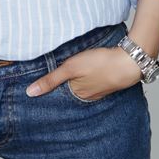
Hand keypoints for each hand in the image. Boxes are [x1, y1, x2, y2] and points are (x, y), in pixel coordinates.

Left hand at [26, 45, 141, 98]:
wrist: (128, 62)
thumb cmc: (99, 64)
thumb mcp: (71, 68)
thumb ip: (51, 79)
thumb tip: (30, 93)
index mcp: (77, 94)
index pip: (58, 93)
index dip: (49, 86)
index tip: (38, 82)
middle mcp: (87, 96)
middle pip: (69, 90)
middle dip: (61, 84)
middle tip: (52, 74)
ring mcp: (98, 90)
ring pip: (81, 85)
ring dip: (75, 79)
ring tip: (70, 71)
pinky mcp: (107, 82)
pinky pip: (92, 82)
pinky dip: (87, 77)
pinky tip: (87, 70)